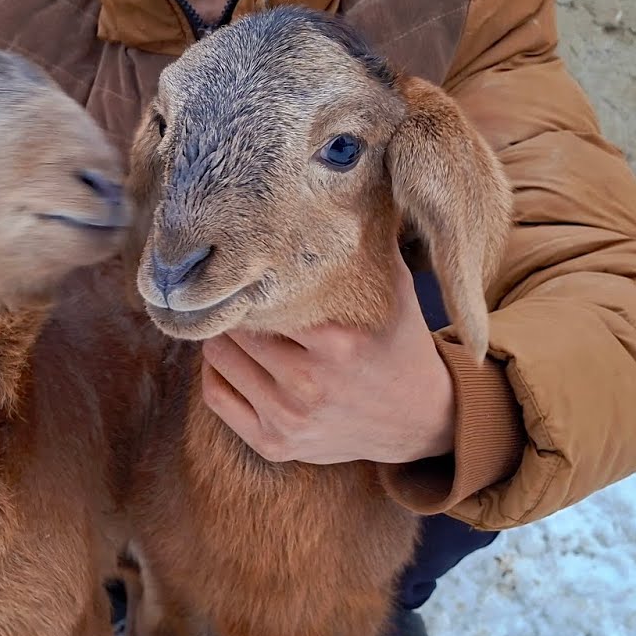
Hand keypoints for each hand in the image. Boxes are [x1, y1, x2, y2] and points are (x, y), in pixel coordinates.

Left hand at [200, 249, 455, 465]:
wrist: (419, 421)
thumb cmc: (400, 345)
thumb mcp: (397, 292)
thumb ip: (371, 243)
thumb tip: (344, 188)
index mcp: (337, 345)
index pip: (262, 301)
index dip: (249, 281)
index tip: (245, 266)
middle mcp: (308, 386)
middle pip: (235, 328)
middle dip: (233, 308)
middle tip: (234, 292)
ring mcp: (288, 421)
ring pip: (218, 359)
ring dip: (222, 337)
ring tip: (236, 322)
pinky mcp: (274, 446)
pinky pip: (216, 398)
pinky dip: (215, 373)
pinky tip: (232, 358)